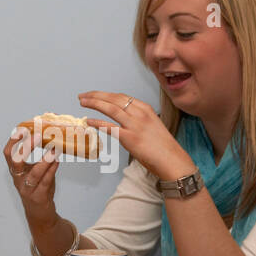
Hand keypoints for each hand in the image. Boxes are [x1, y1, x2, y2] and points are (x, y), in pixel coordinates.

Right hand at [4, 126, 60, 224]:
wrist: (39, 213)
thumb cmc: (38, 188)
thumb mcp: (35, 171)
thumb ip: (41, 157)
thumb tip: (52, 137)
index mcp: (15, 171)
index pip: (9, 153)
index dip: (13, 141)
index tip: (22, 129)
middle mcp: (18, 179)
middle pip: (16, 161)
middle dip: (26, 146)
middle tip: (38, 135)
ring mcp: (27, 189)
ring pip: (34, 174)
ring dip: (45, 160)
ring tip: (53, 150)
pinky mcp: (38, 197)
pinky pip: (45, 182)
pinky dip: (52, 170)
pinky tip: (57, 161)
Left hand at [77, 91, 192, 180]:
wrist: (172, 160)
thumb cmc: (163, 146)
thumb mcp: (152, 125)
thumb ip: (138, 120)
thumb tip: (123, 120)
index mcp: (145, 109)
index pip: (121, 97)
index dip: (105, 94)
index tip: (95, 94)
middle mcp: (139, 113)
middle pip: (113, 99)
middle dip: (96, 95)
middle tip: (83, 96)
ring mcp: (135, 125)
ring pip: (110, 109)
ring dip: (93, 103)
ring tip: (82, 102)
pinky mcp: (130, 138)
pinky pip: (110, 127)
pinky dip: (97, 123)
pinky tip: (88, 121)